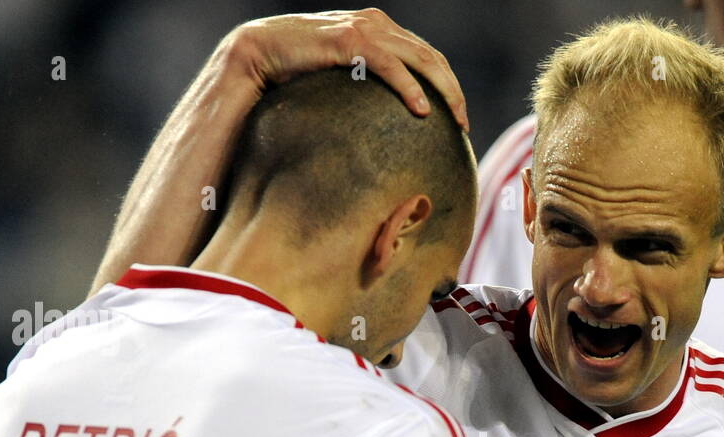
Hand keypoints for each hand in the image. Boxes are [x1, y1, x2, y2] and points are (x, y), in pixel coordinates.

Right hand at [222, 9, 467, 128]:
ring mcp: (366, 28)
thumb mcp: (341, 78)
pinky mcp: (351, 40)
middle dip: (454, 91)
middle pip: (433, 58)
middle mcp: (378, 24)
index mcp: (381, 30)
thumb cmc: (296, 71)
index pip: (427, 56)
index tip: (458, 118)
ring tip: (456, 120)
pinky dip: (409, 87)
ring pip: (421, 59)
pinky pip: (390, 65)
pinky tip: (422, 111)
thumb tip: (381, 125)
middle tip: (465, 125)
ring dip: (444, 90)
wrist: (259, 52)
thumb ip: (366, 87)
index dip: (447, 85)